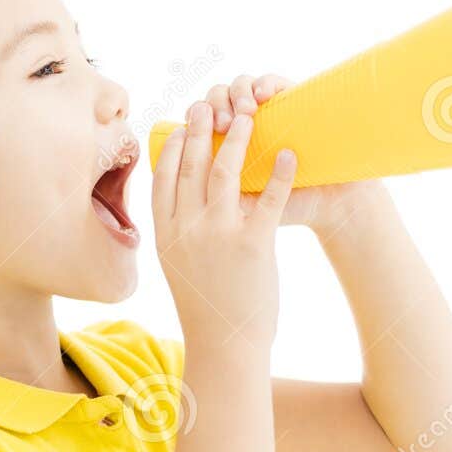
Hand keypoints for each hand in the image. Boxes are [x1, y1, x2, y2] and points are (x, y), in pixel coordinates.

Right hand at [152, 98, 296, 351]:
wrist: (226, 346)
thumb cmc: (206, 309)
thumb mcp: (179, 268)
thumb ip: (178, 235)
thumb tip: (181, 208)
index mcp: (165, 235)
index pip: (161, 179)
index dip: (170, 148)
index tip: (179, 126)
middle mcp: (187, 229)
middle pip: (190, 166)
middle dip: (200, 130)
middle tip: (210, 105)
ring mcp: (218, 234)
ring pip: (224, 171)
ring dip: (237, 138)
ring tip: (248, 116)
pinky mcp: (253, 243)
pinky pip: (269, 197)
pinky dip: (281, 172)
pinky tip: (289, 153)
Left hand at [201, 74, 382, 232]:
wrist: (334, 205)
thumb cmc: (289, 208)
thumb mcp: (244, 204)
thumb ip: (215, 193)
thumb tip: (177, 189)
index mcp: (228, 141)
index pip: (198, 120)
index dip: (190, 120)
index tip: (185, 132)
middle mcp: (247, 120)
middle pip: (216, 97)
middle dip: (213, 106)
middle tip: (219, 124)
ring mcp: (271, 109)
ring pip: (240, 85)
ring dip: (237, 93)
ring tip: (246, 110)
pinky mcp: (297, 101)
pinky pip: (273, 81)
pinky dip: (265, 83)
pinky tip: (262, 96)